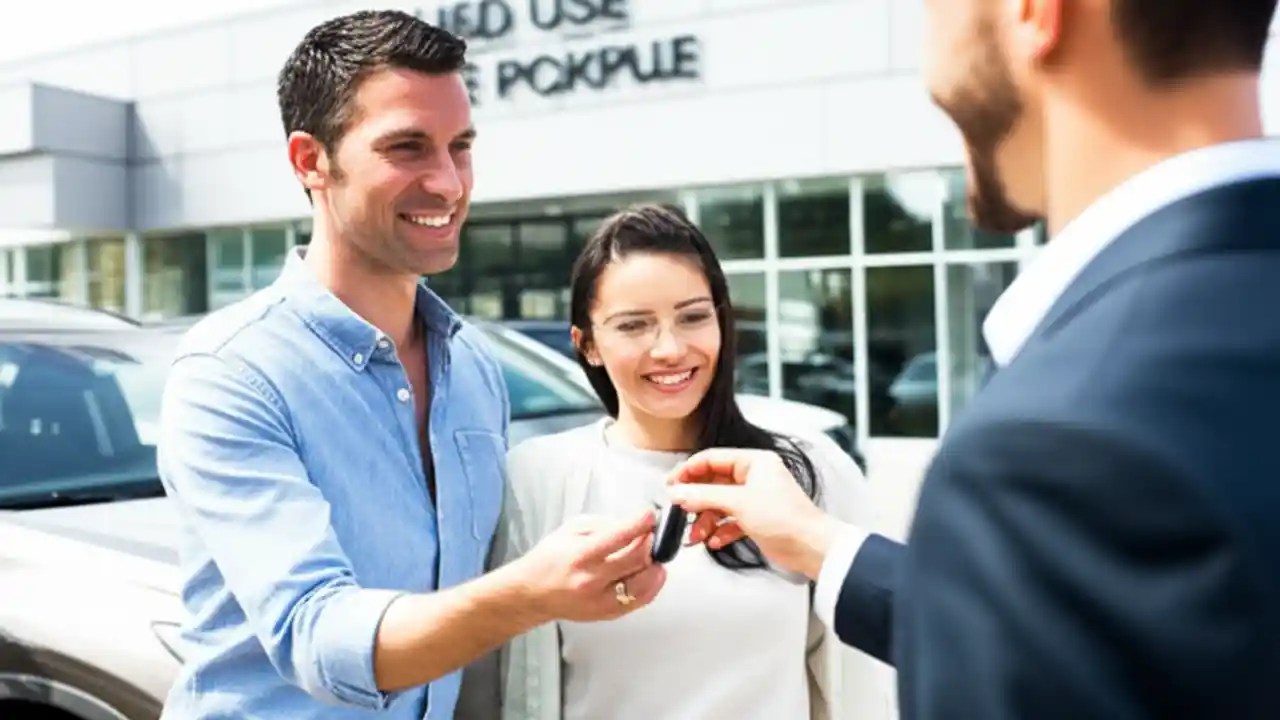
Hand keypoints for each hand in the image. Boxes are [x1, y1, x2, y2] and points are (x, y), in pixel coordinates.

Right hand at [514, 510, 666, 622]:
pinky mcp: (607, 614)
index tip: (649, 515)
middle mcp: (592, 581)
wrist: (533, 593)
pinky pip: (640, 601)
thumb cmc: (550, 559)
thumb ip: (604, 525)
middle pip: (637, 560)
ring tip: (652, 555)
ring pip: (644, 584)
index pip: (618, 537)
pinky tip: (649, 573)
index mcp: (581, 555)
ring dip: (655, 566)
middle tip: (651, 534)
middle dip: (650, 543)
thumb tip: (633, 524)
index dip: (639, 523)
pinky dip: (651, 585)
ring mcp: (601, 601)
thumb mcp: (571, 530)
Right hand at [666, 449, 839, 578]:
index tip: (670, 485)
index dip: (688, 471)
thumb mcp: (739, 503)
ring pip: (719, 504)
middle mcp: (754, 477)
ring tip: (696, 536)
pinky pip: (730, 521)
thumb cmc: (786, 519)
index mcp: (754, 462)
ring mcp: (755, 498)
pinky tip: (713, 541)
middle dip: (696, 501)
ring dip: (706, 521)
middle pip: (713, 483)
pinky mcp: (757, 519)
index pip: (712, 459)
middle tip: (679, 512)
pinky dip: (720, 531)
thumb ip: (704, 496)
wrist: (812, 548)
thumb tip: (677, 492)